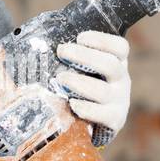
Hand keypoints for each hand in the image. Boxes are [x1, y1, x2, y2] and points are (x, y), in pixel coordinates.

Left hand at [55, 30, 130, 145]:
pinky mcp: (114, 120)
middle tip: (62, 52)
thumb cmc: (83, 88)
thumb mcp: (83, 70)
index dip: (102, 40)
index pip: (120, 47)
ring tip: (60, 79)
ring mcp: (119, 101)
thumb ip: (71, 57)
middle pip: (111, 65)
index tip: (79, 38)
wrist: (92, 122)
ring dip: (80, 83)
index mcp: (116, 62)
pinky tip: (72, 104)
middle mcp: (122, 80)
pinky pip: (103, 115)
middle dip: (85, 56)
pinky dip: (87, 109)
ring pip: (103, 91)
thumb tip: (38, 43)